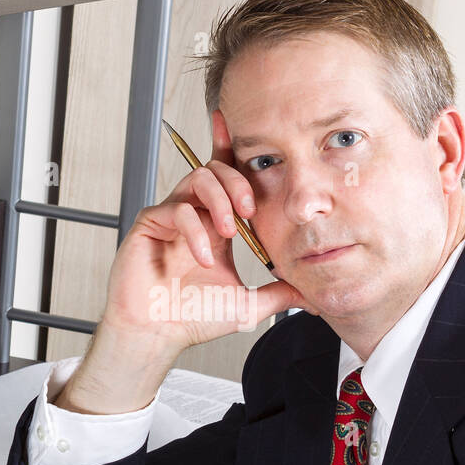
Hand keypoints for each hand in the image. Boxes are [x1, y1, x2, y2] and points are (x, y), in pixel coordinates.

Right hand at [100, 109, 313, 355]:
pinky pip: (178, 209)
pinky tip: (205, 258)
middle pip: (216, 169)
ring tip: (231, 232)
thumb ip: (280, 293)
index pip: (227, 178)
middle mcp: (193, 214)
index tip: (244, 129)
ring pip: (197, 179)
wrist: (158, 335)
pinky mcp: (150, 224)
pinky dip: (197, 231)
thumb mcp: (249, 304)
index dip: (232, 149)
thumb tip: (314, 296)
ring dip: (220, 200)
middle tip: (250, 210)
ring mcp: (170, 217)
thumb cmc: (193, 318)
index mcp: (215, 224)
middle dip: (238, 182)